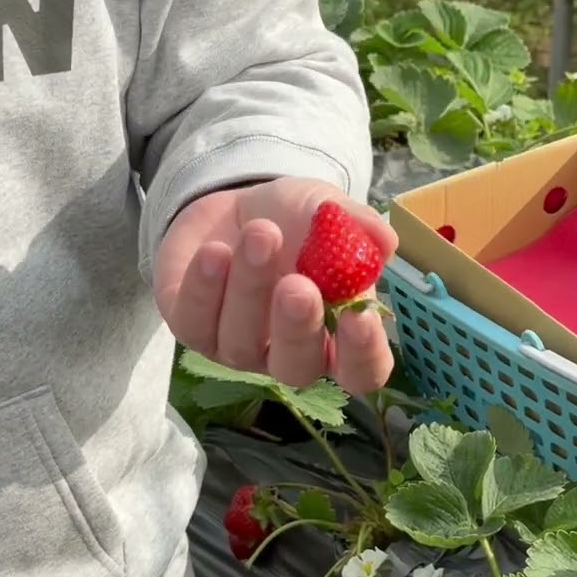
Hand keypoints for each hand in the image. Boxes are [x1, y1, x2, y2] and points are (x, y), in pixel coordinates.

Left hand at [153, 177, 397, 394]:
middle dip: (296, 328)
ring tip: (262, 234)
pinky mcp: (191, 329)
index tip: (359, 317)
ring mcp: (237, 349)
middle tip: (297, 285)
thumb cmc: (297, 221)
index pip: (361, 371)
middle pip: (297, 368)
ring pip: (241, 344)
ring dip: (250, 288)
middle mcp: (288, 354)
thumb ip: (358, 225)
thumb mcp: (330, 211)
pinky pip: (194, 322)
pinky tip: (214, 251)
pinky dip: (204, 288)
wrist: (237, 206)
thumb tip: (384, 241)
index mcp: (337, 336)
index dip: (362, 354)